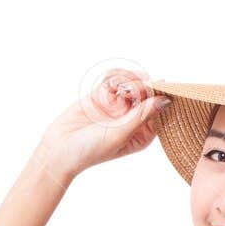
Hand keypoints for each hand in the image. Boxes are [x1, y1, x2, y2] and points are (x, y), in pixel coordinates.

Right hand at [36, 70, 170, 183]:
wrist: (59, 148)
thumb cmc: (91, 150)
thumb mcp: (120, 134)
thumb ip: (141, 116)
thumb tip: (165, 101)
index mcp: (143, 133)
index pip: (159, 110)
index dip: (159, 97)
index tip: (156, 89)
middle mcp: (133, 119)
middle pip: (147, 93)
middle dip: (140, 87)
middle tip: (126, 90)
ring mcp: (118, 106)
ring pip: (132, 82)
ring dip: (126, 79)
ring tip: (116, 88)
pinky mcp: (102, 95)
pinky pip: (114, 78)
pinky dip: (114, 76)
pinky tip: (109, 83)